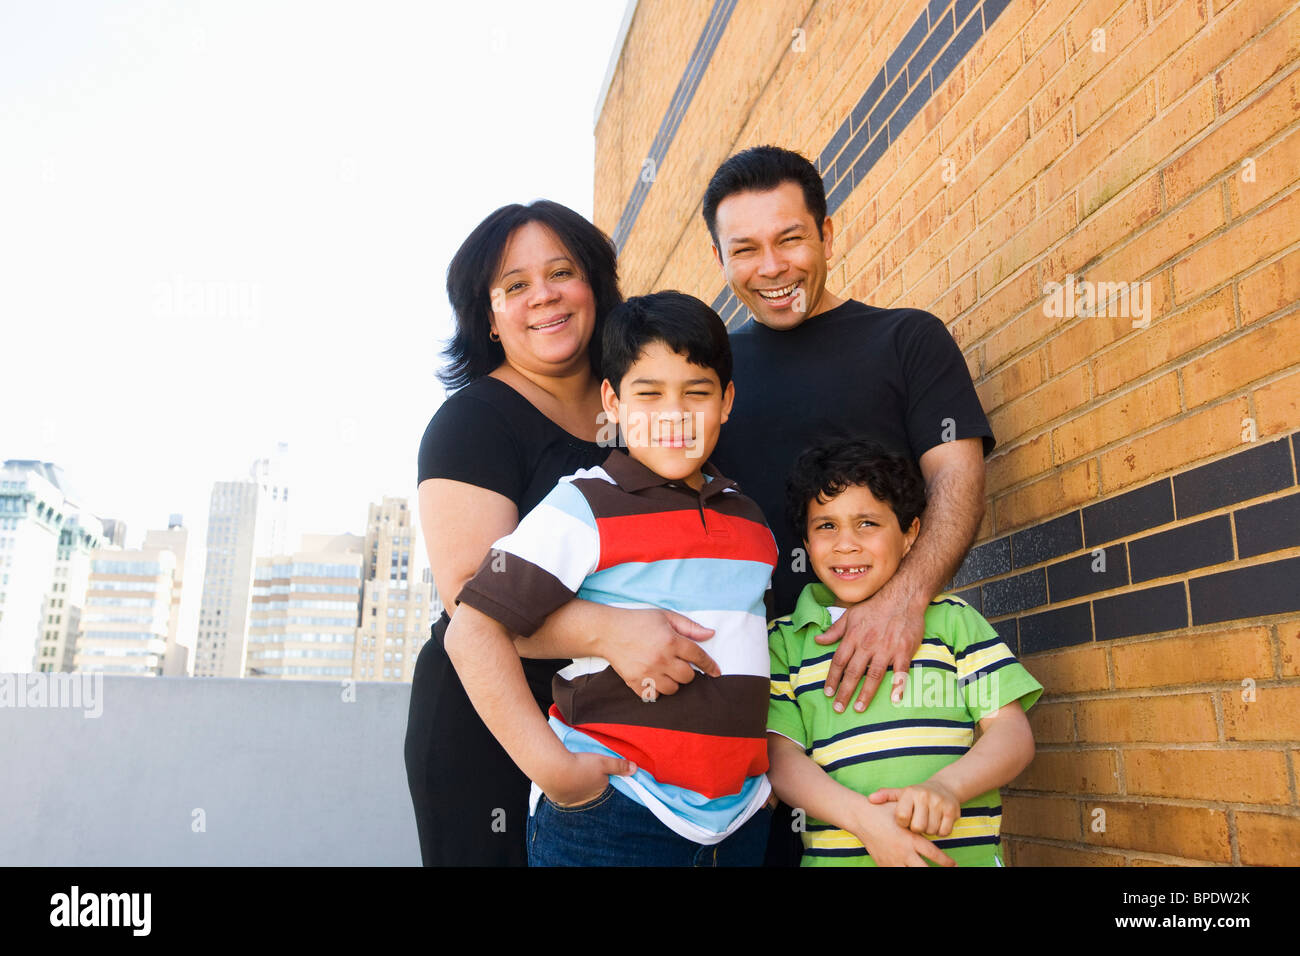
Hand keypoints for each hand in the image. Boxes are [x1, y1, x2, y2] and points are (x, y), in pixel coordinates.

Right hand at [541, 751, 635, 807]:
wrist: (554, 770)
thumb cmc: (581, 765)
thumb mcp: (603, 762)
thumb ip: (619, 766)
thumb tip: (635, 769)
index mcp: (598, 789)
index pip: (602, 782)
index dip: (598, 773)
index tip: (592, 765)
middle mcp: (586, 799)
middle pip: (588, 788)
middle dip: (586, 780)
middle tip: (580, 767)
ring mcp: (572, 801)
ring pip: (575, 792)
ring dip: (573, 784)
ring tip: (569, 771)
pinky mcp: (559, 799)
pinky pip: (562, 794)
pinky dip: (562, 787)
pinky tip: (560, 778)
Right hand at [601, 606, 718, 697]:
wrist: (608, 632)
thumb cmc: (638, 622)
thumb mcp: (665, 617)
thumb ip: (690, 627)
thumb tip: (711, 634)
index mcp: (671, 641)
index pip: (698, 657)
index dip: (710, 665)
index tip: (716, 672)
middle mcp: (661, 658)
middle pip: (688, 677)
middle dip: (686, 671)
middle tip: (677, 663)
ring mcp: (648, 673)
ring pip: (673, 689)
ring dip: (673, 682)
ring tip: (664, 671)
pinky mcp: (635, 683)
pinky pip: (655, 696)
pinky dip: (656, 690)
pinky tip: (653, 679)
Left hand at [814, 577, 924, 712]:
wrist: (902, 596)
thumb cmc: (875, 605)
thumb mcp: (850, 614)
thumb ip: (834, 630)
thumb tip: (818, 640)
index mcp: (853, 637)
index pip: (839, 661)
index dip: (832, 678)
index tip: (827, 693)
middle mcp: (867, 645)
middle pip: (853, 672)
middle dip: (844, 692)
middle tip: (838, 708)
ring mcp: (886, 649)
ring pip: (873, 675)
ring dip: (865, 694)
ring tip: (859, 708)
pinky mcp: (903, 651)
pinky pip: (900, 672)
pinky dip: (898, 686)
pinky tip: (894, 700)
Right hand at [848, 798, 955, 866]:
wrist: (861, 817)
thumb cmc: (883, 812)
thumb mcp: (904, 812)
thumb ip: (919, 819)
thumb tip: (934, 823)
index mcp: (910, 839)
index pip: (933, 854)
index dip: (946, 861)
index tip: (953, 865)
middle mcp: (903, 852)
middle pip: (924, 869)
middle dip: (935, 872)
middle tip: (946, 871)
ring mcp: (893, 860)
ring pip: (910, 873)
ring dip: (920, 872)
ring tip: (928, 870)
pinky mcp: (884, 864)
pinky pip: (896, 873)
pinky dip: (904, 871)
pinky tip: (909, 868)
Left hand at [869, 780, 961, 836]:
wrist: (944, 787)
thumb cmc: (917, 795)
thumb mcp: (901, 793)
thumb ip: (885, 796)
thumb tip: (870, 799)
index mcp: (910, 792)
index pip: (902, 817)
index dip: (903, 823)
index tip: (906, 819)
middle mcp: (925, 796)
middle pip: (917, 827)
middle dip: (917, 829)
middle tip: (919, 821)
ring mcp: (940, 803)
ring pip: (931, 831)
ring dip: (929, 830)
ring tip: (928, 820)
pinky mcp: (952, 810)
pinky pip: (944, 832)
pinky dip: (941, 832)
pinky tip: (938, 822)